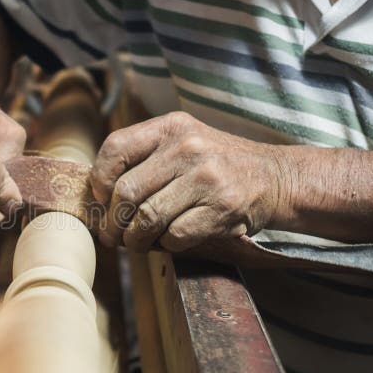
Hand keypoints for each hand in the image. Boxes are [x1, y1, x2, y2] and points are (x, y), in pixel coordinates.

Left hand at [90, 112, 288, 250]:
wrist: (275, 178)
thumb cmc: (215, 165)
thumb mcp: (182, 143)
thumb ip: (143, 159)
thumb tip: (97, 197)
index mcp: (171, 127)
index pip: (114, 148)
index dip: (99, 180)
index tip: (101, 199)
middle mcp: (188, 147)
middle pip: (126, 192)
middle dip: (113, 222)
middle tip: (112, 235)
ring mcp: (206, 177)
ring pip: (147, 218)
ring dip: (135, 240)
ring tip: (135, 243)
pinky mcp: (222, 208)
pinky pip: (174, 236)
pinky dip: (166, 245)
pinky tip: (169, 241)